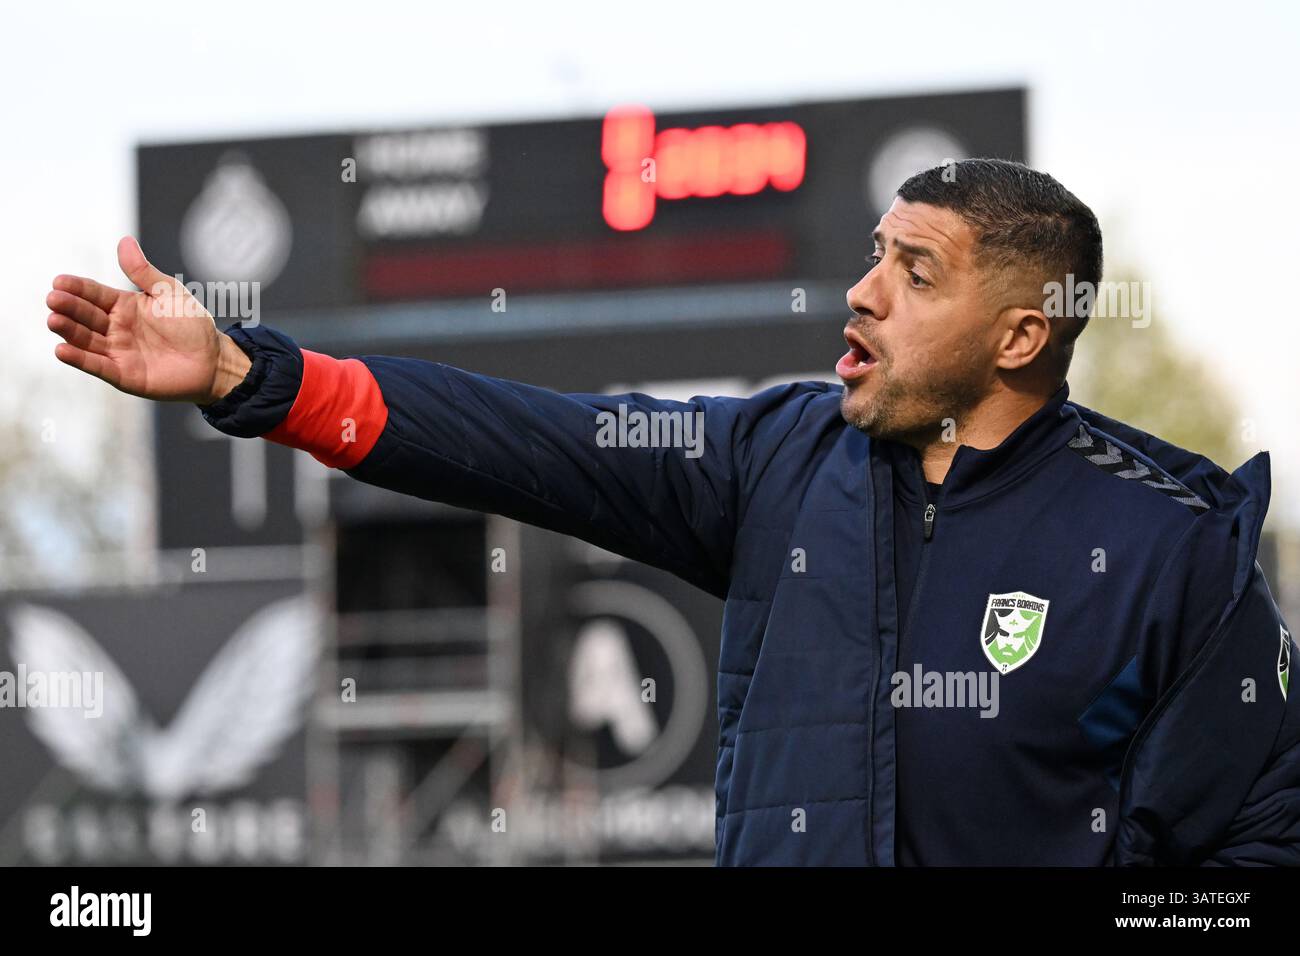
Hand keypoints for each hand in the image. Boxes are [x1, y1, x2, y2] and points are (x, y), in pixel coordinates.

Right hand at [46, 237, 251, 403]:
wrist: (213, 360)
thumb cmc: (192, 324)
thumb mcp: (168, 293)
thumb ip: (143, 272)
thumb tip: (124, 241)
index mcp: (123, 305)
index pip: (94, 294)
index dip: (77, 288)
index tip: (59, 281)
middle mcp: (115, 328)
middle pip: (85, 316)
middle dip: (68, 307)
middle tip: (53, 299)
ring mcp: (117, 351)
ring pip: (86, 340)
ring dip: (68, 331)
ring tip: (53, 320)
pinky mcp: (122, 374)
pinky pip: (97, 366)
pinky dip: (80, 359)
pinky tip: (61, 350)